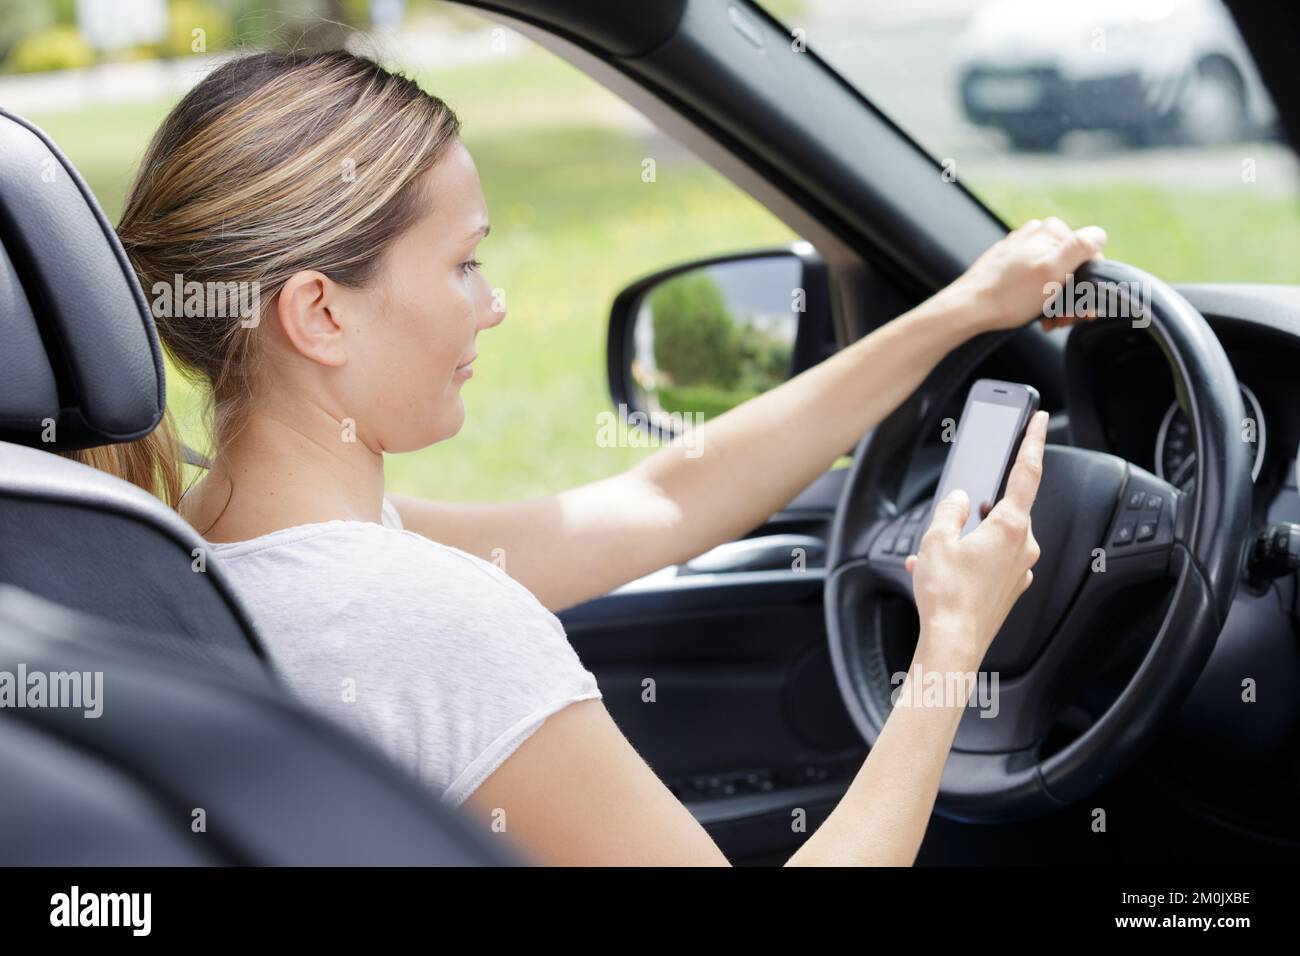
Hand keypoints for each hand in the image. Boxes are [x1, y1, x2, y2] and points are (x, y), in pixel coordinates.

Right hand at [904, 410, 1047, 666]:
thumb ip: (948, 510)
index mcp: (1011, 527)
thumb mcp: (935, 541)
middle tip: (953, 511)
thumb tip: (957, 499)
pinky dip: (968, 559)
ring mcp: (1019, 570)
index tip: (1039, 421)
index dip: (1032, 442)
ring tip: (934, 552)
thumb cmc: (948, 598)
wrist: (953, 645)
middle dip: (977, 507)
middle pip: (1004, 509)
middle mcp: (1023, 547)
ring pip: (994, 538)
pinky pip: (991, 562)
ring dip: (967, 538)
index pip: (1027, 473)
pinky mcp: (1010, 589)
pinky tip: (940, 570)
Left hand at [948, 217, 1107, 334]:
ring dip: (1058, 303)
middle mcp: (1037, 234)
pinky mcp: (1011, 266)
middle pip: (1073, 268)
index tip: (1079, 307)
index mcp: (1052, 230)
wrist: (968, 309)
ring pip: (1056, 277)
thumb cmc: (1010, 294)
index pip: (1091, 255)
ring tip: (1048, 321)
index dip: (1089, 284)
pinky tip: (1036, 316)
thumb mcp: (1053, 270)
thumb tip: (1100, 235)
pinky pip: (1037, 282)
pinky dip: (1041, 300)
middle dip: (1072, 297)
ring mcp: (1023, 250)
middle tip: (1061, 320)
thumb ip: (1080, 247)